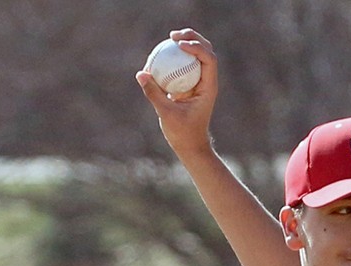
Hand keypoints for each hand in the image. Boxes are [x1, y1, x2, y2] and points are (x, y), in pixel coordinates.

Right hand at [135, 29, 218, 158]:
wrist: (191, 145)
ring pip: (196, 56)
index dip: (196, 47)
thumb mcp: (166, 114)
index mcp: (208, 87)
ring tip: (169, 38)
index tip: (178, 44)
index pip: (209, 59)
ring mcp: (199, 82)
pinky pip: (183, 66)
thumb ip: (154, 93)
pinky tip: (160, 54)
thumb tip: (141, 73)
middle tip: (173, 35)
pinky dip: (175, 58)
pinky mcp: (190, 85)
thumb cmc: (183, 133)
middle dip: (192, 38)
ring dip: (185, 44)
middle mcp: (207, 81)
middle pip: (206, 51)